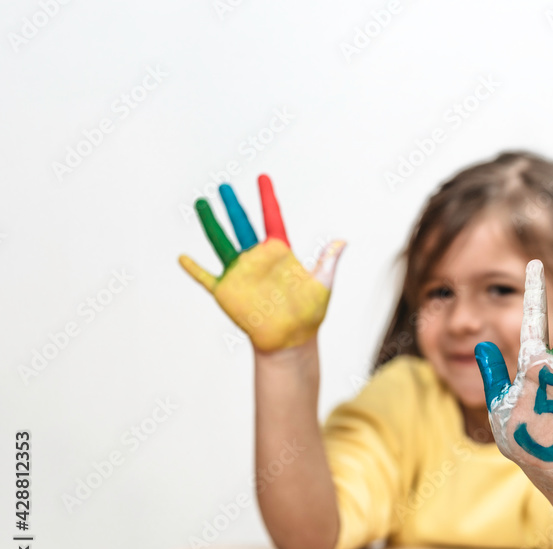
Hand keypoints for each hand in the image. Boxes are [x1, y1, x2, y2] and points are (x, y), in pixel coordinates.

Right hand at [178, 174, 345, 351]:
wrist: (291, 339)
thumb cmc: (309, 313)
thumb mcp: (322, 284)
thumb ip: (328, 261)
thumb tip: (342, 241)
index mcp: (280, 252)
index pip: (272, 218)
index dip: (267, 198)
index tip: (263, 178)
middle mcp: (257, 258)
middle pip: (241, 224)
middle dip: (232, 205)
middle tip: (223, 185)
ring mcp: (240, 273)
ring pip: (220, 242)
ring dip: (210, 224)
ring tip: (200, 203)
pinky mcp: (226, 292)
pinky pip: (206, 278)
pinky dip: (194, 269)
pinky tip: (182, 258)